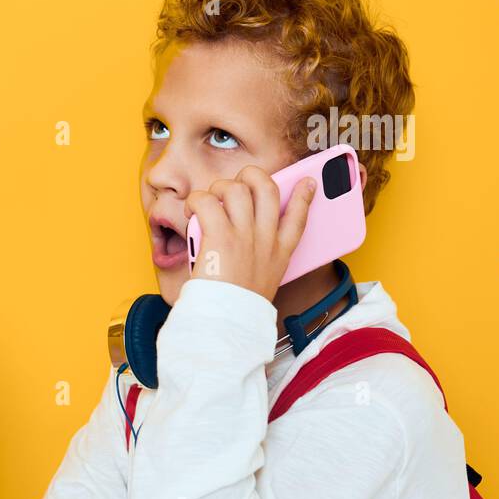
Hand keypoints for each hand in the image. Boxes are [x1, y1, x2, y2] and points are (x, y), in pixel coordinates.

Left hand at [183, 164, 316, 303]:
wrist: (228, 322)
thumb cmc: (237, 306)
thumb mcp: (262, 284)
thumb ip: (260, 261)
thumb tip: (248, 245)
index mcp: (279, 253)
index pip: (299, 217)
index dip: (304, 196)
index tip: (307, 182)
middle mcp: (265, 239)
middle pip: (267, 188)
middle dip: (250, 177)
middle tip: (233, 186)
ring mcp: (244, 235)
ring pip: (236, 188)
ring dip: (218, 188)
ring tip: (206, 202)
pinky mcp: (220, 235)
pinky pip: (206, 201)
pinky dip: (196, 201)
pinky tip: (192, 210)